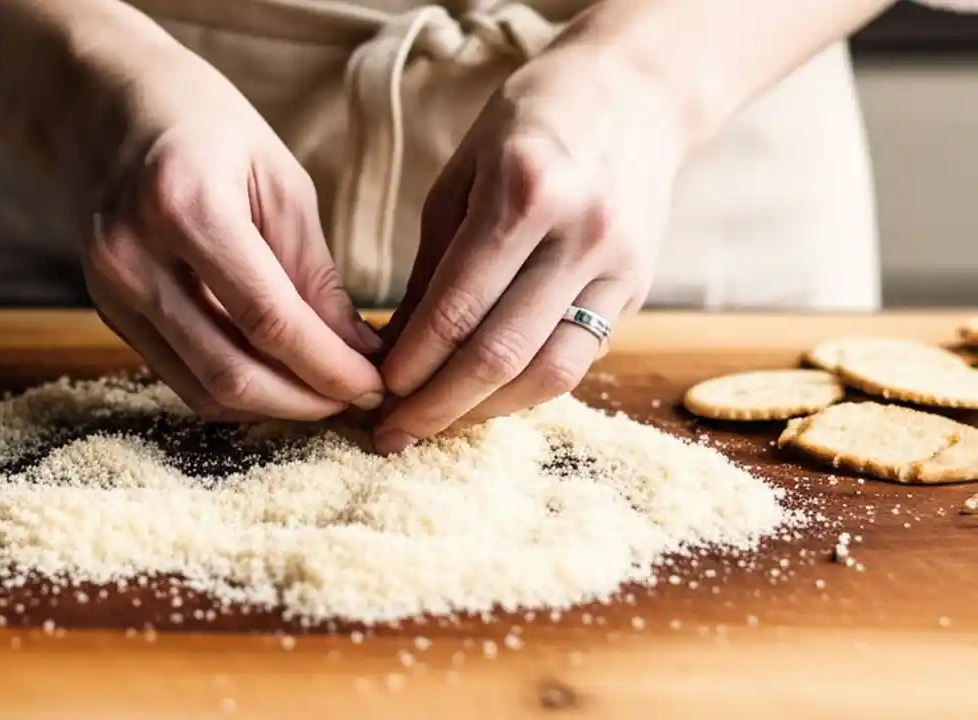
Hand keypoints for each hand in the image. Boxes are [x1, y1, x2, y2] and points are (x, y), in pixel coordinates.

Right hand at [57, 39, 384, 421]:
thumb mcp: (278, 179)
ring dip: (273, 406)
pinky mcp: (105, 311)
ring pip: (202, 390)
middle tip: (358, 399)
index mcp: (184, 207)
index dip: (330, 368)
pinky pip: (179, 376)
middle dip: (305, 401)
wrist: (102, 101)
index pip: (268, 320)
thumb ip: (315, 272)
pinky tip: (278, 377)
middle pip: (230, 372)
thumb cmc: (203, 122)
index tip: (377, 385)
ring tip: (325, 393)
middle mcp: (133, 258)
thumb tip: (360, 352)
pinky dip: (235, 389)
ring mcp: (110, 290)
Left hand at [375, 44, 687, 452]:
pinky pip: (577, 360)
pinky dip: (525, 390)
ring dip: (484, 413)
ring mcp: (618, 267)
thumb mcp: (462, 175)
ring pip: (548, 374)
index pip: (457, 307)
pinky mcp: (637, 289)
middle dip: (438, 407)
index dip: (411, 364)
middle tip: (392, 436)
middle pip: (501, 354)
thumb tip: (395, 350)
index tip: (374, 394)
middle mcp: (580, 235)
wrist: (637, 90)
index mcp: (526, 192)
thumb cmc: (529, 124)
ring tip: (436, 428)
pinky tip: (486, 399)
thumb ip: (433, 266)